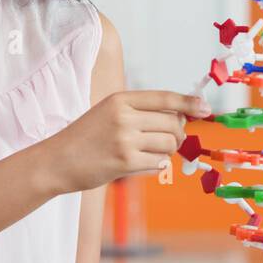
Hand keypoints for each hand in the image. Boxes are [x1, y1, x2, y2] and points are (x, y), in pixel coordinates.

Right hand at [44, 90, 210, 193]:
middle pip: (173, 123)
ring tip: (152, 152)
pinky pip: (159, 163)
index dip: (189, 102)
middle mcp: (124, 116)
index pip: (165, 98)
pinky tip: (144, 163)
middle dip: (178, 134)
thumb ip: (140, 112)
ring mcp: (125, 140)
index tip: (205, 108)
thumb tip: (182, 118)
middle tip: (170, 140)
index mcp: (121, 99)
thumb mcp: (109, 113)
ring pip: (169, 144)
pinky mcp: (125, 162)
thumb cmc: (86, 137)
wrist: (57, 161)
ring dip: (168, 151)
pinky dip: (158, 164)